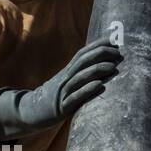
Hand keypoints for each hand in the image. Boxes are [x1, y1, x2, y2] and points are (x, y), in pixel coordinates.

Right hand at [0, 38, 122, 142]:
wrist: (31, 111)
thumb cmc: (55, 96)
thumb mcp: (67, 82)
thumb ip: (81, 73)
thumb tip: (104, 65)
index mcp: (68, 71)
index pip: (83, 53)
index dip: (98, 45)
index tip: (114, 40)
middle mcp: (66, 78)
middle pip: (83, 61)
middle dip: (101, 54)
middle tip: (118, 52)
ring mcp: (64, 91)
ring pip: (81, 77)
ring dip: (98, 70)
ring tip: (113, 66)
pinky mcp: (62, 106)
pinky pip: (76, 97)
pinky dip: (88, 90)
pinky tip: (100, 86)